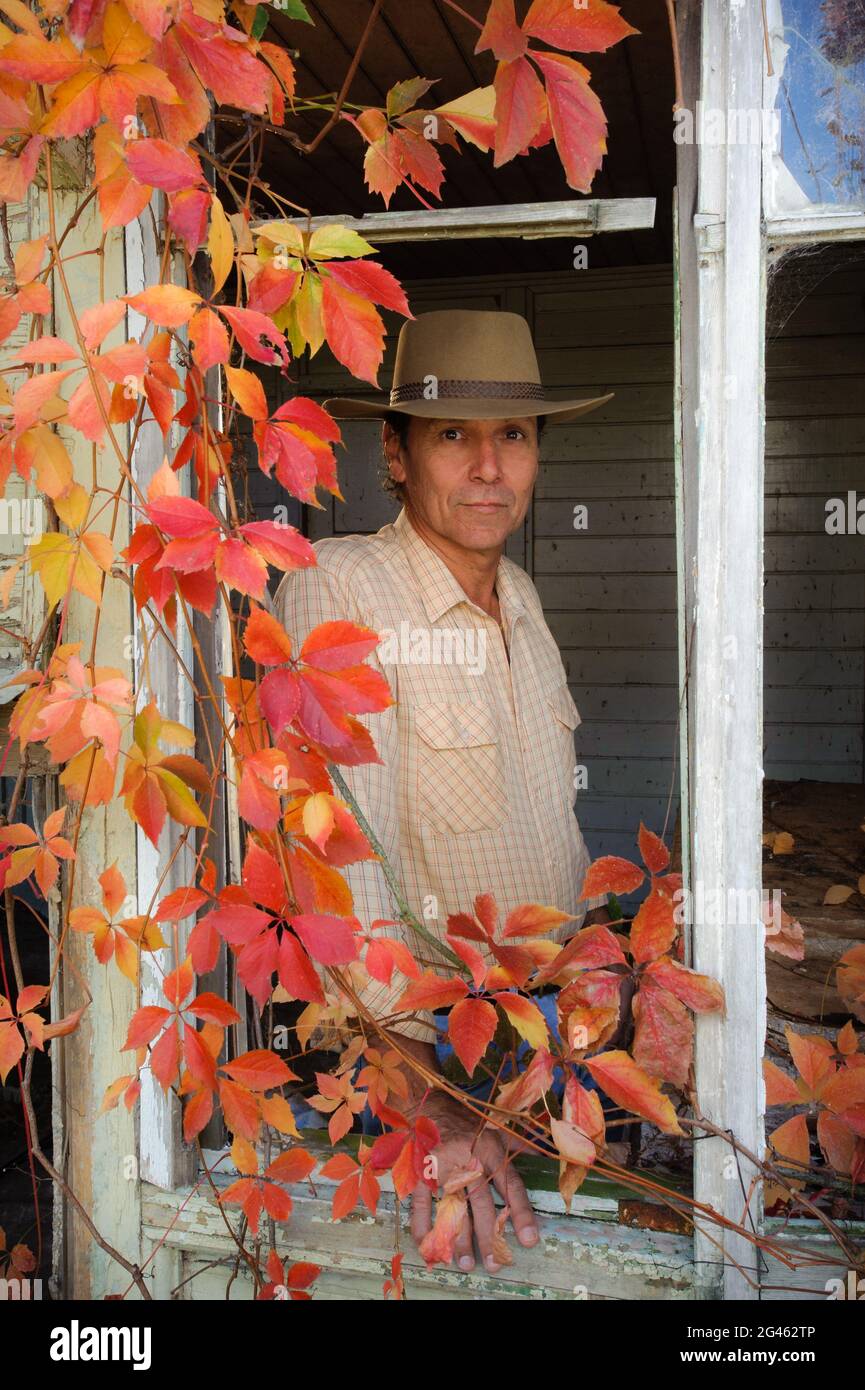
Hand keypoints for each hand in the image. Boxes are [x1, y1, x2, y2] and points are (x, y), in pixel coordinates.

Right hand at [409, 1096, 538, 1273]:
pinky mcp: (420, 1171)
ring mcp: (442, 1166)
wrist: (427, 1101)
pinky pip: (422, 1203)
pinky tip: (428, 1246)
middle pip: (480, 1203)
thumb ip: (519, 1145)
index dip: (521, 1214)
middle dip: (488, 1236)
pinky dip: (423, 1226)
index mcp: (491, 1150)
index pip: (510, 1186)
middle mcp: (469, 1160)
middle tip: (495, 1263)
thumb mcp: (495, 1128)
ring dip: (458, 1239)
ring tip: (465, 1263)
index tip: (528, 1240)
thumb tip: (548, 1154)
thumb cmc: (465, 1120)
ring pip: (453, 1208)